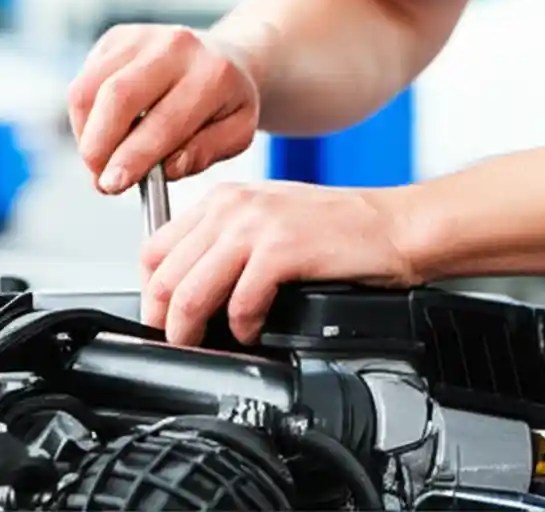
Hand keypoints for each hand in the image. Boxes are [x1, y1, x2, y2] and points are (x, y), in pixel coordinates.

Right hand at [67, 24, 259, 193]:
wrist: (225, 54)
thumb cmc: (227, 101)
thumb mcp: (237, 133)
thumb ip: (204, 152)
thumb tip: (168, 168)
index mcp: (213, 75)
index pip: (163, 122)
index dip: (131, 157)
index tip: (111, 184)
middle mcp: (175, 47)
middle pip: (117, 97)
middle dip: (98, 145)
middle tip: (100, 177)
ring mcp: (141, 37)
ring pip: (88, 88)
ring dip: (85, 133)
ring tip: (101, 157)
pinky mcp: (116, 37)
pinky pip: (83, 81)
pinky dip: (84, 116)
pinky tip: (104, 131)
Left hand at [139, 180, 419, 345]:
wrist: (394, 226)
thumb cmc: (336, 229)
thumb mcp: (266, 221)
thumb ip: (224, 245)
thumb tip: (185, 291)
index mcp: (222, 200)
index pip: (154, 249)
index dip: (150, 293)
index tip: (160, 318)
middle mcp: (232, 207)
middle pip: (165, 275)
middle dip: (163, 320)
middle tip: (177, 342)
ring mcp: (256, 227)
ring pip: (192, 292)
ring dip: (192, 331)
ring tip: (205, 344)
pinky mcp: (283, 251)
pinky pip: (240, 302)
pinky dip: (241, 328)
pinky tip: (254, 331)